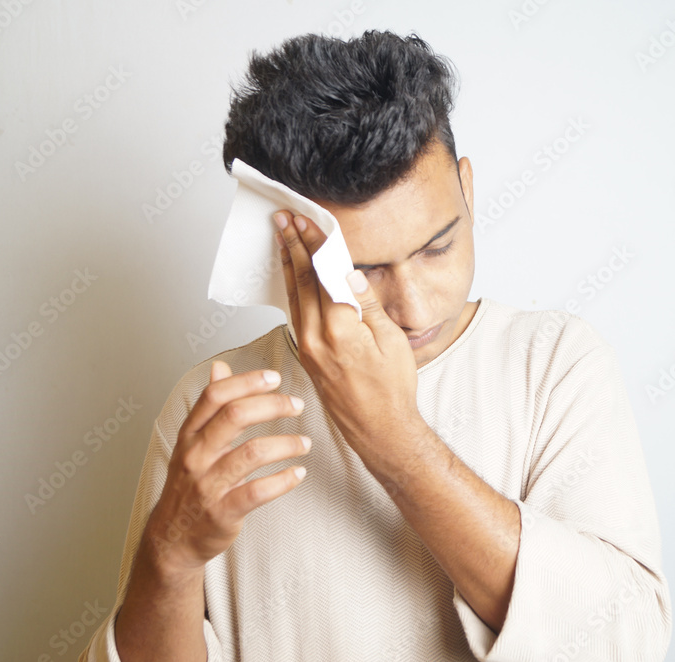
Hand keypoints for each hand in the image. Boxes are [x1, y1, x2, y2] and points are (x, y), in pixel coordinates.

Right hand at [142, 360, 310, 573]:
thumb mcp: (193, 442)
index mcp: (190, 434)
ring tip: (305, 443)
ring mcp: (207, 484)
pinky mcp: (222, 511)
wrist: (172, 538)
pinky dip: (284, 480)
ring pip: (252, 453)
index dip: (247, 381)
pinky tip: (298, 474)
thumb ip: (211, 405)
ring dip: (287, 443)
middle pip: (235, 416)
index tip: (274, 377)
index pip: (215, 396)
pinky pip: (258, 491)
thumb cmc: (189, 485)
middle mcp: (196, 455)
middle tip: (297, 405)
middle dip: (273, 405)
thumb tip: (220, 368)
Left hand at [273, 210, 421, 461]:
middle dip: (292, 246)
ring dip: (288, 265)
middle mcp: (316, 338)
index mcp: (339, 329)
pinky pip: (295, 314)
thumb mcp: (391, 341)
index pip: (321, 274)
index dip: (313, 243)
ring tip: (282, 239)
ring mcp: (307, 348)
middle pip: (301, 280)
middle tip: (283, 219)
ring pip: (293, 296)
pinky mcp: (306, 356)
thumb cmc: (392, 389)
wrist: (379, 429)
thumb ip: (367, 304)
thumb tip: (350, 272)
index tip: (305, 220)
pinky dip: (292, 289)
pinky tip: (292, 277)